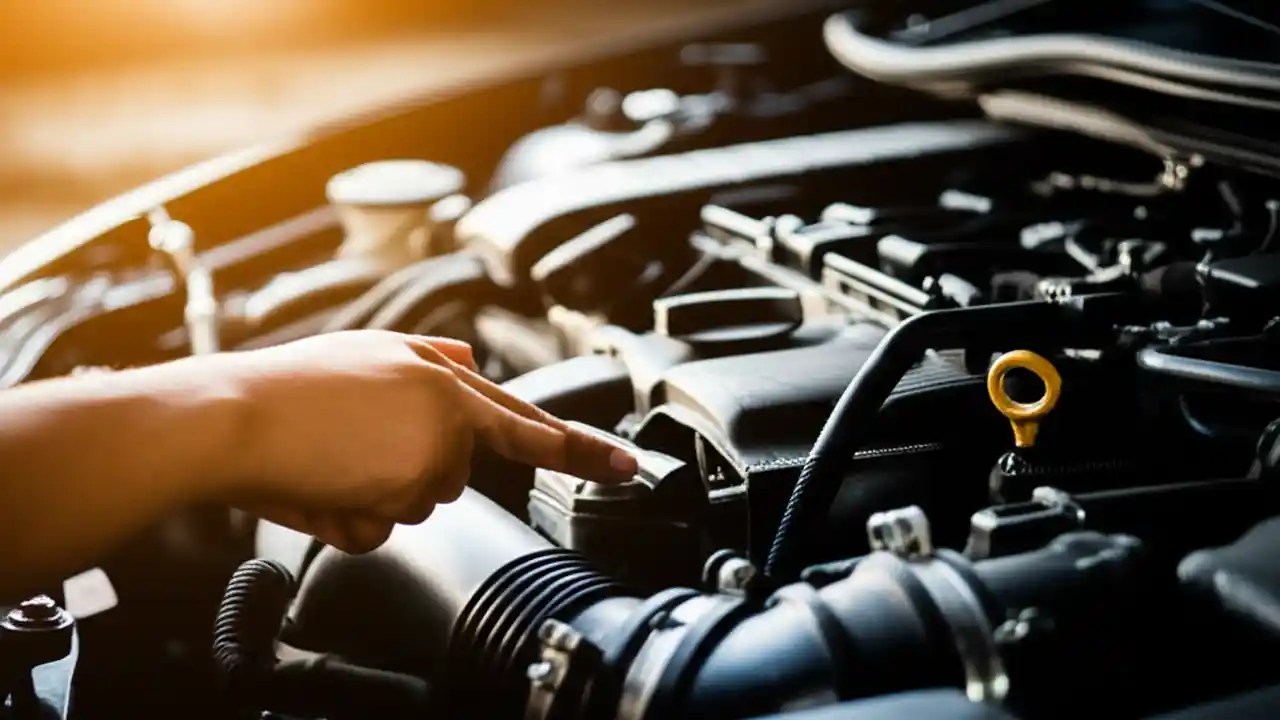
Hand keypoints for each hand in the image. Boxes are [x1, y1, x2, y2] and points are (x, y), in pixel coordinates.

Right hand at [212, 330, 636, 552]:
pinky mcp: (408, 483)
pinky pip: (383, 531)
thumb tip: (468, 359)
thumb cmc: (285, 391)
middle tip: (347, 450)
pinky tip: (321, 485)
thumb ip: (427, 362)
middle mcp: (446, 408)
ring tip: (326, 461)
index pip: (525, 419)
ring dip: (371, 498)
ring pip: (415, 506)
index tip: (626, 467)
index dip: (579, 448)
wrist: (232, 414)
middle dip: (402, 477)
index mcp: (439, 374)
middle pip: (453, 475)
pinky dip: (350, 521)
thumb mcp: (364, 355)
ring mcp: (431, 447)